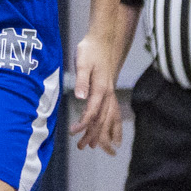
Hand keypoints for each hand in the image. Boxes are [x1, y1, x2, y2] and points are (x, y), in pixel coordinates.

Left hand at [67, 34, 122, 153]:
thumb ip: (82, 80)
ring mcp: (111, 94)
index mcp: (100, 88)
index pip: (92, 111)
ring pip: (111, 119)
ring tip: (102, 150)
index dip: (83, 124)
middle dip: (94, 135)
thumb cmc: (91, 49)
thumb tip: (80, 96)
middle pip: (103, 120)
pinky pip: (116, 114)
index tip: (74, 132)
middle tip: (82, 147)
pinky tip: (116, 138)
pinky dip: (116, 128)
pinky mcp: (111, 93)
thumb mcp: (82, 62)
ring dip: (106, 135)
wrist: (104, 40)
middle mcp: (108, 94)